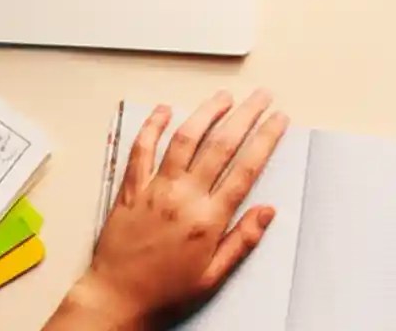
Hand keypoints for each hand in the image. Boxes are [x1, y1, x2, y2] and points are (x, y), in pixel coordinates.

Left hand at [45, 91, 288, 329]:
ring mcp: (156, 189)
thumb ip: (242, 240)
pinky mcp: (131, 188)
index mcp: (208, 219)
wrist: (117, 298)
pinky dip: (153, 126)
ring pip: (185, 138)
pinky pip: (142, 148)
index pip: (246, 168)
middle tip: (261, 97)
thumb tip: (268, 211)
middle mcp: (184, 197)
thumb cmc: (165, 292)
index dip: (266, 139)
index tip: (278, 120)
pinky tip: (165, 110)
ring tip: (223, 97)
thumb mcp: (213, 276)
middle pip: (221, 144)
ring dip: (207, 112)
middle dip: (245, 115)